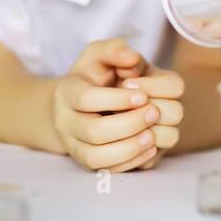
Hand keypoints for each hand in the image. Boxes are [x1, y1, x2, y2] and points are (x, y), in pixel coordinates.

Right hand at [51, 38, 184, 171]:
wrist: (83, 104)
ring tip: (153, 134)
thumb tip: (131, 58)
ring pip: (98, 158)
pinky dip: (131, 162)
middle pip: (95, 131)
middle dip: (130, 123)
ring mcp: (75, 145)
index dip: (118, 99)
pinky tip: (151, 148)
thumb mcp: (101, 54)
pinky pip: (107, 171)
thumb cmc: (99, 75)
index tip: (143, 95)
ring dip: (131, 147)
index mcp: (67, 91)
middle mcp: (66, 121)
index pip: (87, 99)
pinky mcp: (90, 162)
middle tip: (154, 112)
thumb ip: (115, 50)